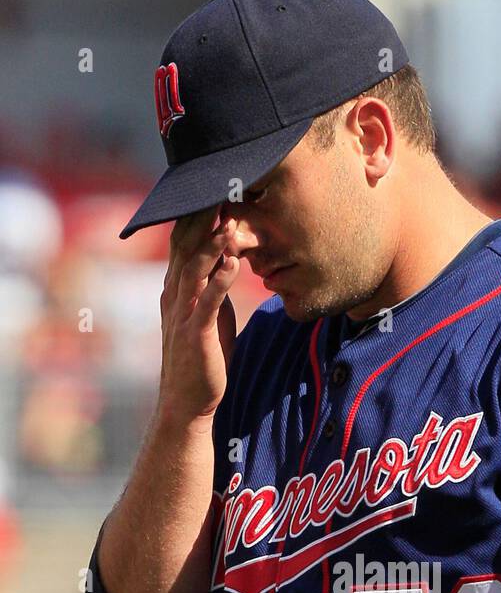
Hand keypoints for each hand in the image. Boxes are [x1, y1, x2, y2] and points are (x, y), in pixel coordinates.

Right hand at [158, 205, 240, 425]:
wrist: (187, 403)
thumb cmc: (202, 361)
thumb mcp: (210, 318)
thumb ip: (214, 290)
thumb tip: (228, 264)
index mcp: (176, 290)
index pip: (182, 243)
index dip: (197, 216)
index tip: (215, 191)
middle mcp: (174, 296)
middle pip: (185, 247)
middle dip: (202, 218)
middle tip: (221, 189)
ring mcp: (183, 314)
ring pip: (194, 269)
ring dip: (212, 244)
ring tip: (229, 220)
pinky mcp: (197, 334)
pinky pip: (208, 301)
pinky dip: (220, 279)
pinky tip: (234, 262)